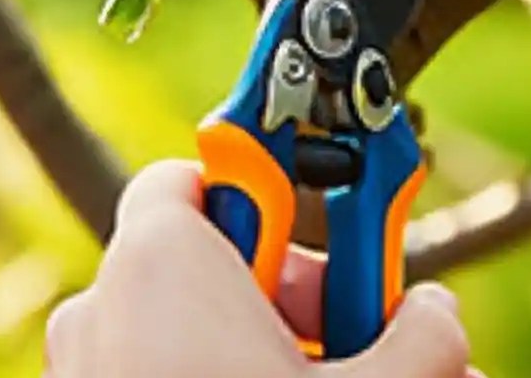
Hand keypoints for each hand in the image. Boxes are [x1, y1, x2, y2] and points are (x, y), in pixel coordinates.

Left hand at [44, 159, 477, 377]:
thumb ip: (424, 337)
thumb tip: (441, 322)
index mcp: (162, 264)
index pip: (202, 173)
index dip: (274, 187)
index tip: (328, 216)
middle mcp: (108, 310)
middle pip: (221, 265)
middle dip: (303, 298)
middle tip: (360, 341)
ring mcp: (89, 376)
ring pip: (195, 334)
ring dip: (275, 356)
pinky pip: (164, 375)